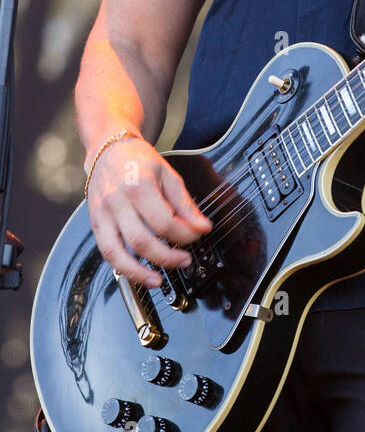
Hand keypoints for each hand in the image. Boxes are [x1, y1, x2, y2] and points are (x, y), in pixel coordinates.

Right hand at [86, 137, 211, 287]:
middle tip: (185, 260)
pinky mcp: (95, 224)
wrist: (109, 151)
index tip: (196, 237)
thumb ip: (185, 204)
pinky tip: (137, 273)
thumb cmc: (139, 161)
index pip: (164, 222)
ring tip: (158, 280)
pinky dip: (121, 267)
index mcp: (138, 186)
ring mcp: (102, 214)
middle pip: (141, 241)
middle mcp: (117, 202)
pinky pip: (106, 253)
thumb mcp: (168, 175)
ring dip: (139, 273)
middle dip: (166, 257)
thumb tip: (203, 227)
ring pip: (117, 253)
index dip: (183, 235)